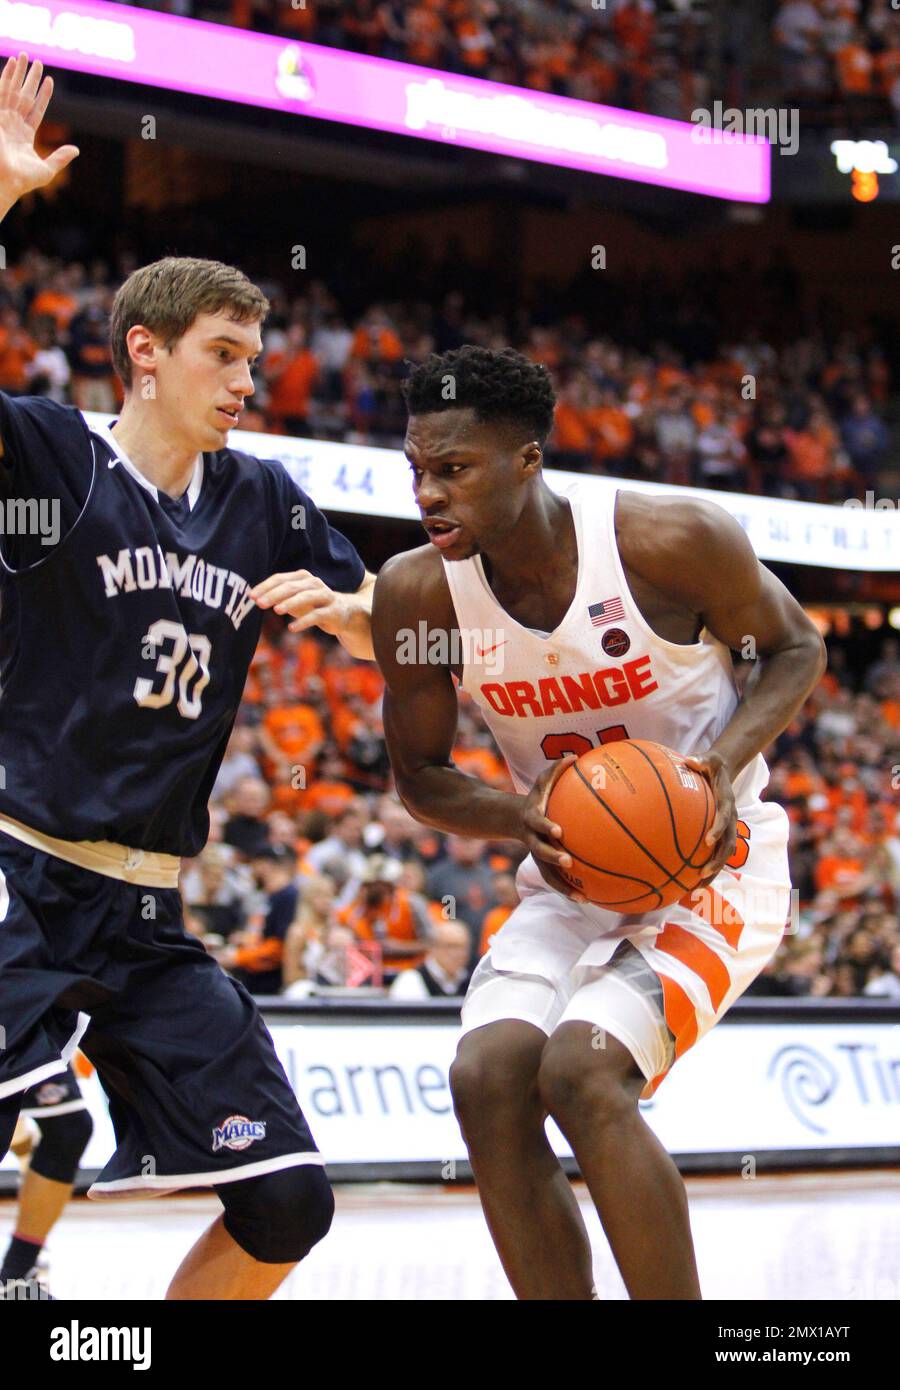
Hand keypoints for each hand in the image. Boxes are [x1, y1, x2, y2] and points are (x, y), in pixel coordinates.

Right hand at [0, 55, 78, 204]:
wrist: (6, 181)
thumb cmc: (23, 180)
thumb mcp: (47, 169)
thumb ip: (60, 157)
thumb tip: (76, 150)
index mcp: (24, 135)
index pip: (36, 109)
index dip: (43, 95)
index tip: (49, 80)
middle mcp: (13, 124)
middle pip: (24, 96)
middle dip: (30, 79)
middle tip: (37, 61)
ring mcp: (3, 118)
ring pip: (13, 89)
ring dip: (18, 72)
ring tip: (24, 55)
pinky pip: (1, 91)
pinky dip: (6, 77)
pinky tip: (11, 63)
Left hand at [250, 569, 352, 635]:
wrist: (344, 613)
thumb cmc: (313, 605)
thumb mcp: (294, 599)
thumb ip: (277, 596)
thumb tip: (253, 598)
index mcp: (302, 577)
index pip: (280, 579)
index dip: (265, 587)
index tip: (251, 596)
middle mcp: (314, 583)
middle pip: (292, 586)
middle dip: (274, 594)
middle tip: (260, 603)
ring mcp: (325, 596)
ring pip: (306, 597)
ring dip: (290, 603)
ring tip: (276, 610)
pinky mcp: (333, 611)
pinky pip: (317, 615)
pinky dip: (304, 621)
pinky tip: (291, 628)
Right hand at [518, 755, 586, 902]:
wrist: (514, 819)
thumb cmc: (536, 797)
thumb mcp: (542, 781)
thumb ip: (557, 769)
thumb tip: (576, 755)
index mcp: (532, 819)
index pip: (538, 824)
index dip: (546, 827)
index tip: (559, 831)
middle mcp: (532, 840)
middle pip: (539, 852)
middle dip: (552, 858)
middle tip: (568, 862)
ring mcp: (537, 855)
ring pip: (547, 874)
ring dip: (563, 886)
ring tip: (582, 897)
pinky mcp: (544, 865)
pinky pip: (556, 880)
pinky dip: (569, 890)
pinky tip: (589, 898)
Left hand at [683, 750, 735, 884]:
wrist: (723, 771)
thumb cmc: (712, 765)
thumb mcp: (709, 759)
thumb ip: (701, 760)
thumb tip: (689, 760)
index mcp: (728, 803)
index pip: (726, 819)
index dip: (718, 829)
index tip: (707, 840)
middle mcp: (731, 820)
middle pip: (728, 845)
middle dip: (718, 861)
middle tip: (703, 873)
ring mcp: (727, 829)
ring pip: (723, 855)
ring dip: (713, 872)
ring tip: (696, 888)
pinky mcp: (720, 834)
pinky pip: (714, 854)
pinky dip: (705, 868)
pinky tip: (688, 881)